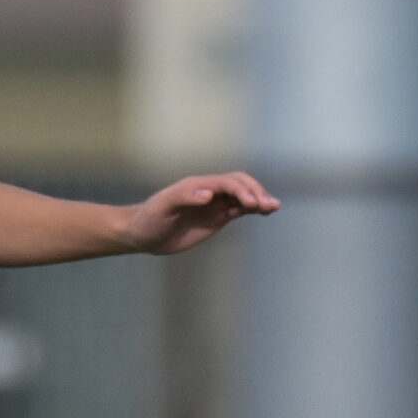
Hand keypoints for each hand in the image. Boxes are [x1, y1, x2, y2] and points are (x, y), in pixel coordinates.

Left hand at [123, 172, 279, 254]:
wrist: (142, 234)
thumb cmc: (149, 219)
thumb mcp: (162, 207)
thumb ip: (184, 197)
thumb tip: (209, 193)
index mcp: (197, 186)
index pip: (226, 183)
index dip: (241, 191)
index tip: (252, 205)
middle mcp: (208, 191)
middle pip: (239, 184)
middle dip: (255, 192)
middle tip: (269, 206)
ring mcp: (214, 204)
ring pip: (242, 196)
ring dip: (259, 199)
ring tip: (274, 207)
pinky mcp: (217, 217)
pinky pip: (239, 209)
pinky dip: (254, 209)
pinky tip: (265, 212)